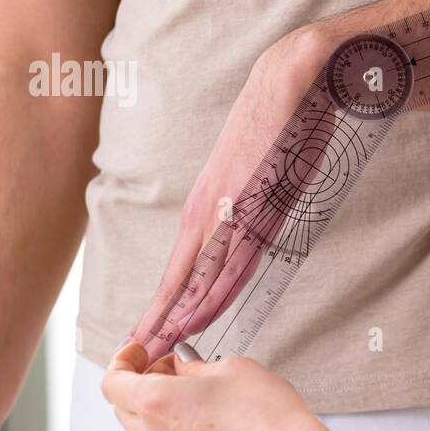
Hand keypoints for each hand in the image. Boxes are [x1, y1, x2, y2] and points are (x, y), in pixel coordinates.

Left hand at [100, 343, 349, 430]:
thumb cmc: (264, 413)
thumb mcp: (230, 368)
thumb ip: (195, 366)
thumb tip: (183, 367)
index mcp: (156, 402)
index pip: (112, 383)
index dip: (122, 361)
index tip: (139, 350)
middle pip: (122, 406)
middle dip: (138, 380)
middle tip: (169, 364)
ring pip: (142, 427)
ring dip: (154, 403)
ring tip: (191, 386)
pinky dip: (170, 423)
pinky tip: (204, 411)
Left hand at [128, 24, 341, 363]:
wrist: (293, 78)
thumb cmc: (282, 122)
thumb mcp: (260, 171)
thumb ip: (251, 204)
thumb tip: (250, 224)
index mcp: (209, 201)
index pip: (182, 264)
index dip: (166, 299)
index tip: (152, 327)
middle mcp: (208, 209)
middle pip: (178, 278)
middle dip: (158, 318)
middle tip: (136, 353)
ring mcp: (228, 211)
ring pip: (197, 279)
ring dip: (176, 318)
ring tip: (155, 349)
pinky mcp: (253, 209)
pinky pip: (228, 266)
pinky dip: (208, 298)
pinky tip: (194, 320)